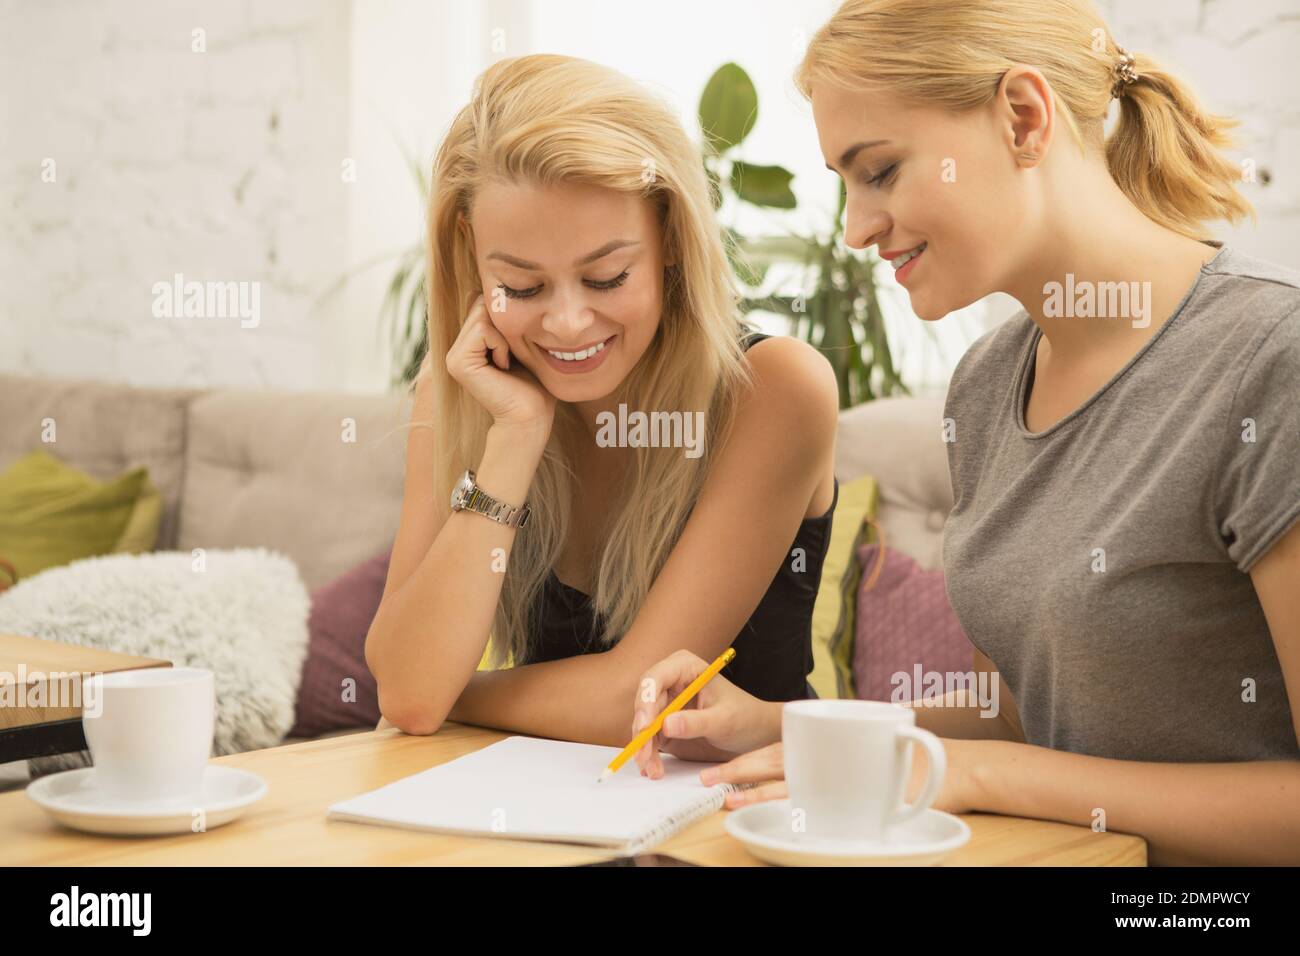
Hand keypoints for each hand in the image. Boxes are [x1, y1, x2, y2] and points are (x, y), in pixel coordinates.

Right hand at [445, 293, 555, 433]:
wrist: (531, 416)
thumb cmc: (534, 384)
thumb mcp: (519, 344)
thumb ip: (504, 322)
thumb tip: (494, 288)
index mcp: (468, 345)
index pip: (483, 305)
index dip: (506, 319)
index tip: (515, 351)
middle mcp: (456, 349)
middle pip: (481, 306)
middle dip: (505, 326)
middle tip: (512, 357)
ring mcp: (453, 356)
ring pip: (481, 315)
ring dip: (505, 336)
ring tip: (508, 363)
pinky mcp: (457, 362)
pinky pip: (482, 330)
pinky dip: (501, 344)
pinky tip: (503, 367)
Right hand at [632, 650, 780, 777]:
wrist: (754, 734)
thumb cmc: (745, 717)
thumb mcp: (724, 719)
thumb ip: (696, 722)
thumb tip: (667, 725)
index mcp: (685, 668)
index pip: (655, 678)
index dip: (646, 701)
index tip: (646, 725)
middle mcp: (671, 683)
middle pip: (644, 703)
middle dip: (642, 730)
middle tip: (643, 753)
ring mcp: (666, 704)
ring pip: (643, 724)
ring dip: (644, 747)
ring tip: (651, 768)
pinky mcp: (665, 725)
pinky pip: (650, 739)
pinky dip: (649, 754)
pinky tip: (652, 768)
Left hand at [703, 738, 974, 813]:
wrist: (956, 769)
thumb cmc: (908, 760)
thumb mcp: (865, 750)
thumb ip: (833, 755)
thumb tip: (792, 767)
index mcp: (831, 740)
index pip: (779, 748)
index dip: (748, 758)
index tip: (721, 767)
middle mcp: (834, 754)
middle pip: (776, 760)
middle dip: (739, 770)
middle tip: (708, 779)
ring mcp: (845, 775)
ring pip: (790, 780)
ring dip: (755, 790)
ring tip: (726, 796)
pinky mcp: (858, 795)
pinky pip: (817, 802)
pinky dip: (791, 807)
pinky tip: (772, 812)